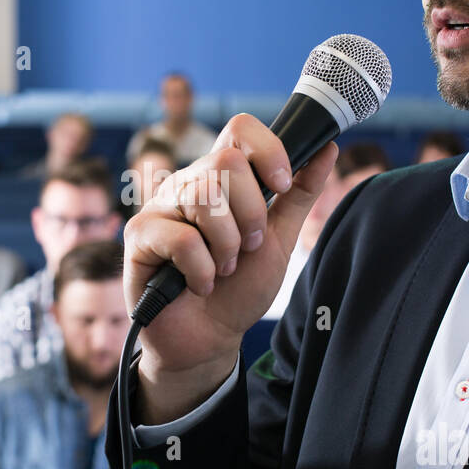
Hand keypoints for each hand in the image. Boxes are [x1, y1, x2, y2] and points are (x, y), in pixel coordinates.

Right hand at [122, 114, 337, 418]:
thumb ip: (299, 195)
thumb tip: (328, 148)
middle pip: (227, 161)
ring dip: (227, 246)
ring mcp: (160, 207)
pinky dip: (203, 271)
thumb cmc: (238, 289)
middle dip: (251, 214)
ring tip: (223, 269)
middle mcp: (187, 183)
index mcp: (220, 178)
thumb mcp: (279, 240)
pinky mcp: (139, 236)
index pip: (240, 130)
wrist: (209, 339)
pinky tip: (199, 285)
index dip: (267, 151)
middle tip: (247, 247)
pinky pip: (182, 239)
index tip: (281, 186)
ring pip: (205, 197)